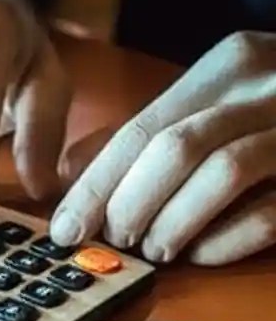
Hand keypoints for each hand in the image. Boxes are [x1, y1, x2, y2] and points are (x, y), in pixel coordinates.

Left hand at [50, 31, 275, 264]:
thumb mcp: (219, 102)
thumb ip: (151, 132)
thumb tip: (67, 174)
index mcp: (230, 65)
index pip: (140, 128)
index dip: (94, 185)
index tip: (66, 230)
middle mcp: (270, 85)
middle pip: (175, 147)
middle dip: (130, 204)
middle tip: (114, 242)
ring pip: (222, 174)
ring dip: (174, 222)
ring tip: (154, 250)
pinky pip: (272, 211)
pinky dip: (226, 240)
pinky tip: (202, 255)